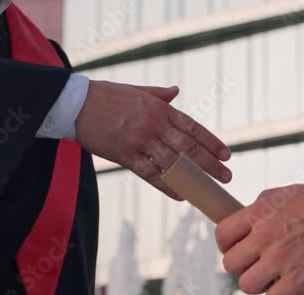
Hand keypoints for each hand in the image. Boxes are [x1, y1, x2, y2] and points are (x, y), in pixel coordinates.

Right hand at [75, 80, 231, 198]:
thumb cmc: (107, 96)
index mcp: (159, 109)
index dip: (211, 142)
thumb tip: (176, 92)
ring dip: (193, 178)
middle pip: (188, 148)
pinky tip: (181, 194)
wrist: (76, 104)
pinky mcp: (126, 156)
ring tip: (209, 189)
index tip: (227, 155)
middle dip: (209, 164)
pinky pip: (151, 174)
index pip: (192, 127)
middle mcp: (153, 125)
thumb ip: (159, 95)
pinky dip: (167, 186)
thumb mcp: (137, 90)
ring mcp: (140, 142)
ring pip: (173, 163)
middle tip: (226, 176)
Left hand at [216, 184, 303, 294]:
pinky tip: (287, 290)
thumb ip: (260, 208)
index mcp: (257, 213)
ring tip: (271, 280)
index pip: (222, 235)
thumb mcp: (283, 195)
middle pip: (230, 264)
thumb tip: (246, 219)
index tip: (237, 251)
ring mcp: (279, 259)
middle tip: (256, 267)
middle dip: (242, 268)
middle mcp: (263, 237)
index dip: (226, 247)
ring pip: (247, 285)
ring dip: (258, 286)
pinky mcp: (297, 279)